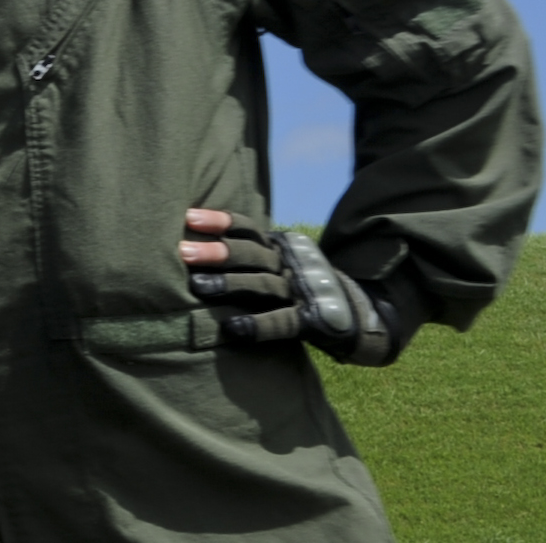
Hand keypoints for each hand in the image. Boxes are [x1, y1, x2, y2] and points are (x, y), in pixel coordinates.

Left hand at [182, 207, 401, 365]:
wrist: (362, 317)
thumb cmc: (302, 289)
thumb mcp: (279, 263)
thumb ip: (249, 256)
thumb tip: (194, 245)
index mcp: (280, 248)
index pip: (249, 228)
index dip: (220, 221)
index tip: (189, 217)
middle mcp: (290, 265)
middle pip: (252, 253)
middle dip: (217, 252)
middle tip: (183, 251)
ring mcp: (302, 292)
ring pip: (263, 284)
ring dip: (230, 284)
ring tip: (197, 286)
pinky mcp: (313, 322)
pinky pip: (282, 322)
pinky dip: (257, 325)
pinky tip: (232, 328)